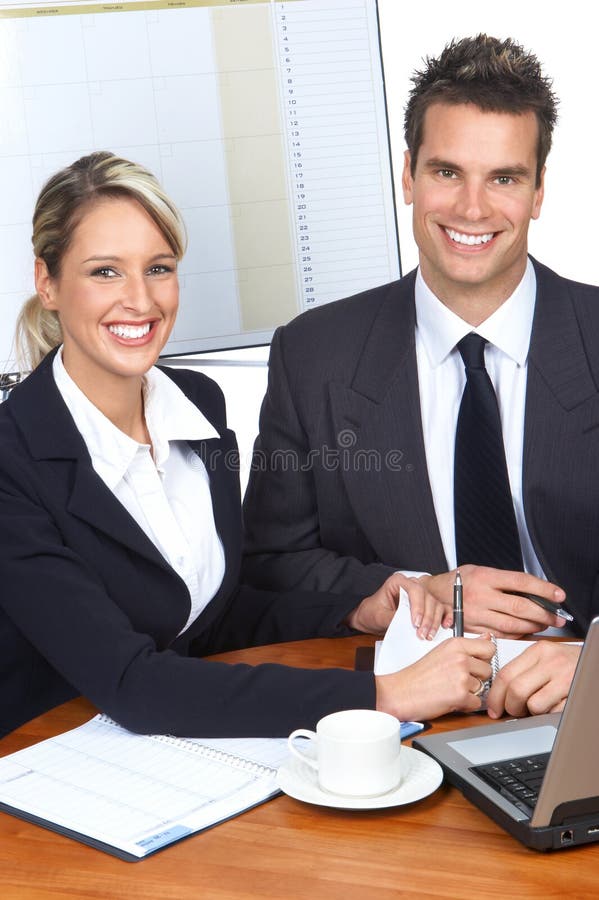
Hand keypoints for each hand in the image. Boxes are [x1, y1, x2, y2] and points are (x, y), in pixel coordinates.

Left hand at [347, 572, 444, 637]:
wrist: (371, 617)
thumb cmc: (372, 612)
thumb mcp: (378, 616)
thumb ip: (392, 618)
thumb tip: (407, 625)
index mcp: (398, 582)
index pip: (414, 590)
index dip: (418, 606)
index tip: (416, 623)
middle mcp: (412, 586)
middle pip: (428, 598)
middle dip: (427, 618)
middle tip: (422, 634)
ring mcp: (421, 596)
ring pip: (436, 604)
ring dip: (435, 621)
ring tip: (428, 635)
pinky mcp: (427, 606)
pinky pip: (442, 608)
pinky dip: (446, 616)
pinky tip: (445, 625)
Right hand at [375, 635, 495, 720]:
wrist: (401, 692)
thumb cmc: (419, 674)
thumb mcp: (442, 652)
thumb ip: (467, 647)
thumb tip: (488, 637)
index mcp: (456, 644)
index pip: (489, 648)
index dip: (484, 659)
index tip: (476, 663)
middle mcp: (460, 658)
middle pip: (488, 670)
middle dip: (477, 678)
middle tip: (457, 679)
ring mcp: (461, 676)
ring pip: (483, 687)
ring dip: (470, 692)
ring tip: (450, 689)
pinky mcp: (461, 695)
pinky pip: (477, 703)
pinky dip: (466, 705)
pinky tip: (451, 700)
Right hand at [420, 566, 566, 637]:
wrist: (430, 595)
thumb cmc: (457, 581)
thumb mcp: (479, 571)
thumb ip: (502, 580)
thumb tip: (533, 590)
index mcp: (484, 577)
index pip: (521, 582)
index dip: (543, 589)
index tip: (558, 594)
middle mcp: (480, 596)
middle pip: (520, 607)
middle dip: (543, 613)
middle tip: (557, 617)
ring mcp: (476, 614)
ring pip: (512, 625)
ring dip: (532, 626)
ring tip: (543, 624)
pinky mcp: (473, 629)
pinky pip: (500, 635)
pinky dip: (516, 635)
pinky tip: (525, 632)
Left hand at [486, 641, 579, 717]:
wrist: (596, 660)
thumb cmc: (569, 661)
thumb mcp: (544, 656)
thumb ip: (523, 668)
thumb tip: (497, 691)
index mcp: (538, 650)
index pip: (505, 674)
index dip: (495, 696)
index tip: (493, 708)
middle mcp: (551, 662)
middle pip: (516, 690)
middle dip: (510, 707)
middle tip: (514, 711)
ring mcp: (565, 678)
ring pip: (534, 705)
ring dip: (531, 713)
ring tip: (537, 707)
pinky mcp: (576, 694)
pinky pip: (553, 713)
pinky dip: (549, 715)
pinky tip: (552, 706)